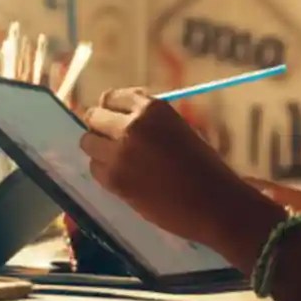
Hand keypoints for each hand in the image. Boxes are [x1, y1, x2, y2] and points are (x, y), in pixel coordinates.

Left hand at [79, 88, 254, 244]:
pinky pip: (94, 169)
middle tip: (111, 140)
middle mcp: (132, 125)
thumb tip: (121, 118)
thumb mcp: (178, 128)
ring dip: (98, 149)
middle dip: (100, 126)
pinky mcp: (115, 180)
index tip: (113, 117)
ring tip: (118, 159)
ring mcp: (120, 153)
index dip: (111, 108)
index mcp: (152, 108)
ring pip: (87, 142)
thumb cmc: (204, 165)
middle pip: (94, 116)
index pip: (112, 97)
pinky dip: (104, 171)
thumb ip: (149, 120)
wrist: (214, 203)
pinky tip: (123, 176)